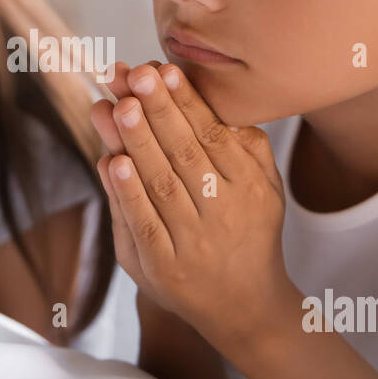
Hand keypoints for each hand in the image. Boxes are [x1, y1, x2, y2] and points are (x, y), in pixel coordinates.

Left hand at [91, 61, 297, 348]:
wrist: (246, 309)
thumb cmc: (249, 233)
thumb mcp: (265, 188)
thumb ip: (245, 144)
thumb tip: (206, 98)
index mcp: (250, 187)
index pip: (213, 136)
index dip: (187, 102)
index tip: (164, 69)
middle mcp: (224, 213)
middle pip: (184, 154)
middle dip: (157, 111)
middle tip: (133, 75)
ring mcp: (192, 243)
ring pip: (160, 185)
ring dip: (135, 143)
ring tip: (116, 105)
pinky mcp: (163, 269)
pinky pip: (143, 224)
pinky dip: (126, 193)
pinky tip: (111, 161)